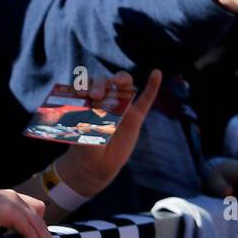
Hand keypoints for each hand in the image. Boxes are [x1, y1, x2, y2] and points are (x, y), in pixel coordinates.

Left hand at [53, 70, 161, 198]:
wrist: (97, 165)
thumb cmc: (85, 146)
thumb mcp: (80, 131)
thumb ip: (86, 118)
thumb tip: (92, 105)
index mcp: (89, 100)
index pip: (88, 84)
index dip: (84, 84)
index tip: (80, 93)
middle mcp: (106, 99)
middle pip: (106, 81)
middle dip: (100, 84)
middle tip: (96, 96)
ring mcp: (122, 106)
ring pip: (125, 85)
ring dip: (122, 78)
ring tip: (118, 81)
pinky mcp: (136, 116)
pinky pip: (146, 99)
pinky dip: (152, 86)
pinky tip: (156, 73)